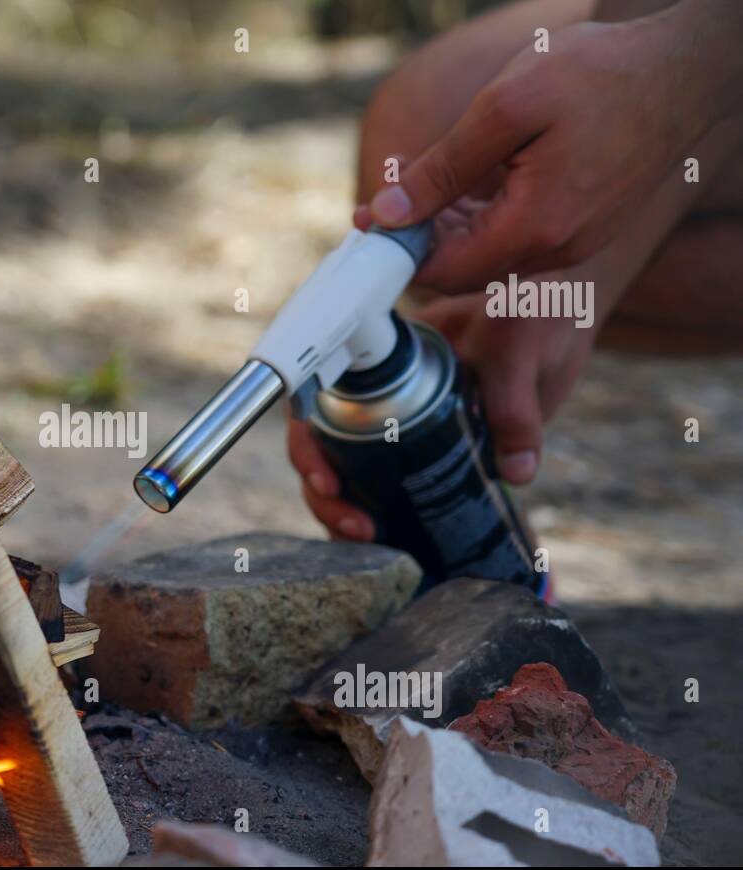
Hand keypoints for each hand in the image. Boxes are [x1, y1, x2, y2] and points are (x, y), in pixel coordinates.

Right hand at [288, 281, 600, 540]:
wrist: (566, 318)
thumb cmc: (534, 316)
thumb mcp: (519, 348)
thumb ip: (515, 404)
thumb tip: (514, 473)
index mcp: (384, 359)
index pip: (322, 401)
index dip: (310, 445)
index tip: (327, 481)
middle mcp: (383, 391)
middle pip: (327, 447)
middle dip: (327, 494)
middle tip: (357, 527)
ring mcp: (403, 422)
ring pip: (352, 473)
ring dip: (346, 512)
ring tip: (370, 539)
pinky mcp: (432, 451)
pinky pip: (392, 488)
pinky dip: (384, 520)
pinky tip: (393, 545)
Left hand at [360, 14, 716, 291]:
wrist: (685, 70)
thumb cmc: (600, 76)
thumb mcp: (503, 110)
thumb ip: (440, 170)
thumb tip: (388, 213)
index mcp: (536, 229)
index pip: (445, 272)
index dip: (400, 252)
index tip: (371, 224)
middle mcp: (559, 250)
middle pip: (464, 268)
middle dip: (419, 240)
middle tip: (384, 203)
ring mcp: (574, 242)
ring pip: (490, 253)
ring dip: (449, 227)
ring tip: (419, 186)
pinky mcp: (583, 227)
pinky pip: (518, 237)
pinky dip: (483, 217)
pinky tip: (465, 184)